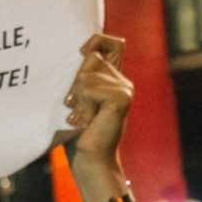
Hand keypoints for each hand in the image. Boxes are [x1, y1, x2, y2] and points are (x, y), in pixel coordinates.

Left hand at [63, 34, 132, 164]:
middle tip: (76, 106)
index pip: (114, 44)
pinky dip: (82, 104)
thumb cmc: (80, 133)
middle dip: (76, 81)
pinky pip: (89, 86)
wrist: (92, 160)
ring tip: (82, 116)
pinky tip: (87, 121)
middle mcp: (124, 82)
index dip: (97, 40)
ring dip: (77, 96)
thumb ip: (82, 78)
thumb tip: (78, 53)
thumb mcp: (78, 99)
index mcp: (115, 81)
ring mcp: (125, 89)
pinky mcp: (121, 98)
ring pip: (87, 74)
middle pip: (92, 57)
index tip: (82, 52)